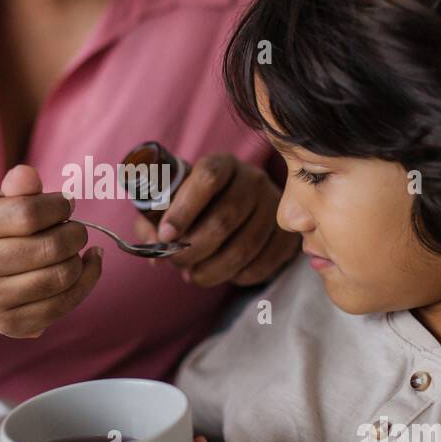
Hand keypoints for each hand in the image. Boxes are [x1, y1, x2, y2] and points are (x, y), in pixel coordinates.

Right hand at [0, 164, 102, 337]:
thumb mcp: (1, 202)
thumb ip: (18, 188)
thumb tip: (27, 175)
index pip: (27, 214)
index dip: (58, 207)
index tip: (65, 205)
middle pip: (47, 249)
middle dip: (75, 234)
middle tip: (76, 229)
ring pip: (58, 278)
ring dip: (78, 259)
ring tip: (75, 249)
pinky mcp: (9, 325)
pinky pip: (63, 305)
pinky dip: (86, 282)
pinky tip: (87, 265)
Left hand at [131, 153, 297, 286]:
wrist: (242, 207)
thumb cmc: (197, 206)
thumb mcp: (171, 203)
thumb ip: (153, 222)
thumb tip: (153, 250)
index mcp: (222, 164)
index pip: (208, 178)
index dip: (184, 209)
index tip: (165, 236)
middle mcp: (252, 180)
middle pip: (224, 219)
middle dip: (193, 249)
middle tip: (176, 263)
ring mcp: (275, 207)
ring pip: (244, 247)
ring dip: (213, 270)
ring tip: (194, 275)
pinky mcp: (287, 234)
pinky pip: (263, 263)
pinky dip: (238, 277)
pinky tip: (223, 275)